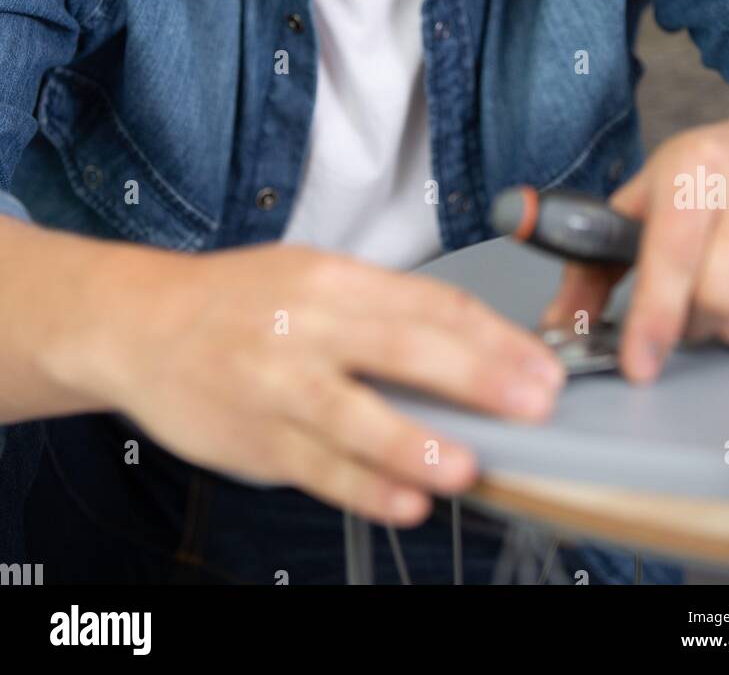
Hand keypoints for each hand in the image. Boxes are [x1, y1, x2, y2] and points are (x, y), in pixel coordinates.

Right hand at [98, 242, 564, 525]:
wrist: (140, 324)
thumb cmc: (237, 301)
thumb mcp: (311, 276)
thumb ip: (381, 310)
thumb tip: (470, 350)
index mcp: (332, 278)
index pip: (428, 302)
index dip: (491, 335)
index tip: (539, 363)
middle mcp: (307, 326)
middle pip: (402, 348)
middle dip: (477, 377)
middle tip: (534, 402)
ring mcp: (277, 384)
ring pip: (354, 416)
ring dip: (416, 443)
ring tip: (467, 466)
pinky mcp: (254, 438)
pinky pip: (317, 467)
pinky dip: (364, 487)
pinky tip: (406, 501)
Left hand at [540, 88, 728, 383]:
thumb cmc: (714, 177)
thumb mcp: (647, 198)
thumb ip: (595, 262)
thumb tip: (559, 324)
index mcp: (695, 166)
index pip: (671, 255)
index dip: (652, 317)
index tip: (638, 363)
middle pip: (714, 302)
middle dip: (688, 322)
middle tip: (684, 303)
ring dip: (723, 326)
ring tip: (723, 283)